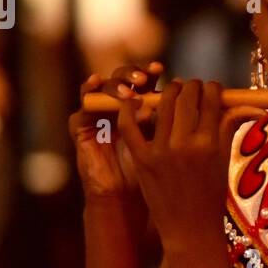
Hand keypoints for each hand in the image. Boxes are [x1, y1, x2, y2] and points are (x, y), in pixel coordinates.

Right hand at [68, 61, 163, 200]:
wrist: (127, 197)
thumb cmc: (152, 170)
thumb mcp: (163, 139)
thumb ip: (170, 114)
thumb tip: (186, 87)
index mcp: (140, 105)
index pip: (144, 80)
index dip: (150, 72)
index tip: (160, 70)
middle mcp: (118, 106)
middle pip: (122, 78)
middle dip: (132, 74)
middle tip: (143, 79)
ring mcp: (99, 115)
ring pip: (103, 87)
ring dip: (115, 85)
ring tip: (128, 91)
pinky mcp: (81, 127)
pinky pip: (83, 105)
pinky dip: (89, 92)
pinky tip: (95, 83)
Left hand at [114, 78, 262, 253]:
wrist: (189, 230)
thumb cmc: (211, 197)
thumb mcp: (224, 162)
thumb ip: (230, 128)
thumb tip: (249, 106)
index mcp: (210, 144)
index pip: (211, 99)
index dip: (212, 88)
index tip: (212, 89)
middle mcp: (185, 144)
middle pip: (187, 96)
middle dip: (192, 85)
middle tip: (192, 87)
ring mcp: (160, 151)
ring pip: (162, 104)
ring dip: (168, 91)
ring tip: (172, 91)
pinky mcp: (141, 159)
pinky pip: (130, 125)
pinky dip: (130, 109)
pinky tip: (136, 101)